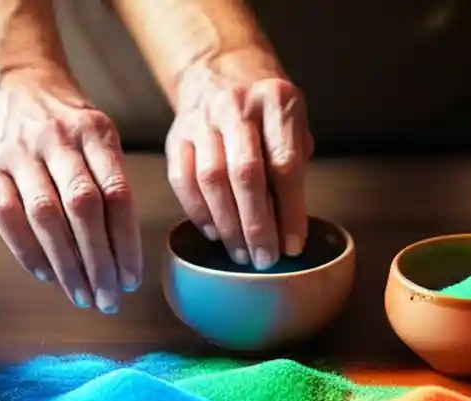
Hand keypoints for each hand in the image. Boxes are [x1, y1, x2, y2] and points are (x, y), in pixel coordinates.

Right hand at [0, 67, 140, 313]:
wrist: (12, 80)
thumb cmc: (66, 122)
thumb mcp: (99, 135)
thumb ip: (111, 182)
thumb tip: (123, 253)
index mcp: (96, 133)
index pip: (118, 195)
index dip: (126, 243)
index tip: (132, 279)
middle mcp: (59, 141)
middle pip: (83, 208)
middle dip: (99, 262)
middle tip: (109, 299)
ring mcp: (20, 153)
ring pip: (45, 216)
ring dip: (66, 264)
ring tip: (82, 296)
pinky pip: (6, 216)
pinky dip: (27, 251)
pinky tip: (47, 276)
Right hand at [165, 60, 312, 269]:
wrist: (220, 72)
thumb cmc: (266, 112)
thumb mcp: (293, 125)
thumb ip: (293, 167)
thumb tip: (289, 228)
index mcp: (277, 101)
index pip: (285, 164)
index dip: (289, 211)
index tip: (292, 246)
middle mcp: (237, 106)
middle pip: (245, 174)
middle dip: (257, 225)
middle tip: (265, 259)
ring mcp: (202, 120)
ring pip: (211, 180)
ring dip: (228, 225)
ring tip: (241, 253)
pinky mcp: (176, 136)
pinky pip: (182, 180)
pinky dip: (198, 212)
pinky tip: (214, 232)